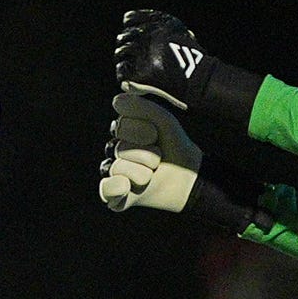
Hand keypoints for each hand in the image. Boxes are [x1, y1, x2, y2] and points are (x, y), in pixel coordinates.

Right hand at [98, 91, 206, 215]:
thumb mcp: (162, 120)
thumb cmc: (175, 146)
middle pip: (119, 148)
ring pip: (118, 168)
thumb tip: (116, 100)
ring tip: (153, 174)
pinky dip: (115, 188)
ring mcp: (114, 175)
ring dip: (144, 172)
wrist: (190, 177)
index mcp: (122, 133)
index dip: (143, 131)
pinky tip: (126, 187)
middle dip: (146, 153)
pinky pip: (106, 189)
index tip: (157, 137)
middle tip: (158, 159)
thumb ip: (141, 107)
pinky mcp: (116, 197)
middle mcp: (114, 153)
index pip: (120, 126)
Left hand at [115, 9, 259, 130]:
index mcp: (159, 24)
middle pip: (124, 36)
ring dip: (122, 58)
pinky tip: (127, 76)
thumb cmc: (195, 61)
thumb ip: (170, 32)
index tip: (130, 32)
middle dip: (124, 43)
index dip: (129, 24)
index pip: (131, 18)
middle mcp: (148, 36)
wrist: (199, 80)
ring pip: (120, 53)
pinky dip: (123, 73)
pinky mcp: (138, 72)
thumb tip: (168, 31)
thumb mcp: (185, 36)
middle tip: (126, 52)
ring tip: (126, 64)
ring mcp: (142, 54)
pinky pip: (122, 71)